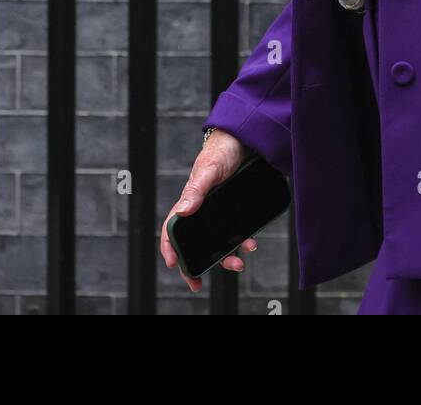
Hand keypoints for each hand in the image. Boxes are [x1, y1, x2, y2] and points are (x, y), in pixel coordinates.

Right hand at [160, 129, 258, 291]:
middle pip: (194, 241)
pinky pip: (235, 230)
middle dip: (195, 264)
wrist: (247, 137)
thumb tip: (182, 213)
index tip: (174, 264)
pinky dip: (241, 241)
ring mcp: (219, 209)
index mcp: (189, 200)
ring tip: (237, 263)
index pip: (172, 227)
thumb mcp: (209, 169)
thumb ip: (196, 190)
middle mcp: (202, 208)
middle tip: (197, 284)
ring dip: (224, 256)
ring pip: (216, 240)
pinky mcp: (234, 208)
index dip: (169, 246)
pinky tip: (251, 243)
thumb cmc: (222, 150)